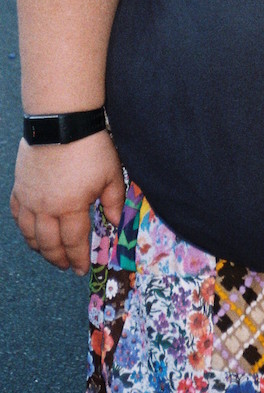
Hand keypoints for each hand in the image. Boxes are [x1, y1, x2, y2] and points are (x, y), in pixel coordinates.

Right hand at [9, 131, 124, 274]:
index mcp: (71, 208)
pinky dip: (23, 227)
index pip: (74, 242)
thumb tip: (117, 223)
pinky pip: (17, 214)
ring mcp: (29, 198)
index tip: (81, 269)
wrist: (61, 122)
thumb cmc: (91, 148)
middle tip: (65, 266)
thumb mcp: (112, 175)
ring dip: (39, 247)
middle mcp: (46, 208)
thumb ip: (114, 202)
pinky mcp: (20, 186)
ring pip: (29, 233)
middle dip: (58, 258)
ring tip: (48, 253)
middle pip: (49, 243)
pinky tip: (30, 230)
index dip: (78, 259)